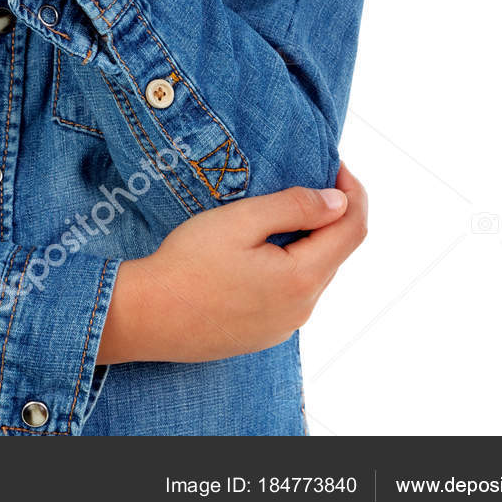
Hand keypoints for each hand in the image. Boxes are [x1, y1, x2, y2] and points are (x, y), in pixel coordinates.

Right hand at [97, 161, 368, 363]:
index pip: (353, 230)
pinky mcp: (265, 334)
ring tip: (281, 213)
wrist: (148, 316)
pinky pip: (294, 294)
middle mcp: (302, 309)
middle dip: (333, 215)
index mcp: (301, 279)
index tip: (336, 166)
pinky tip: (262, 251)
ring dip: (311, 241)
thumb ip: (294, 207)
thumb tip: (339, 201)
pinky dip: (292, 265)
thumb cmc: (189, 263)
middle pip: (336, 253)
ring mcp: (284, 327)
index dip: (353, 193)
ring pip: (315, 274)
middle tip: (309, 180)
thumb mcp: (241, 221)